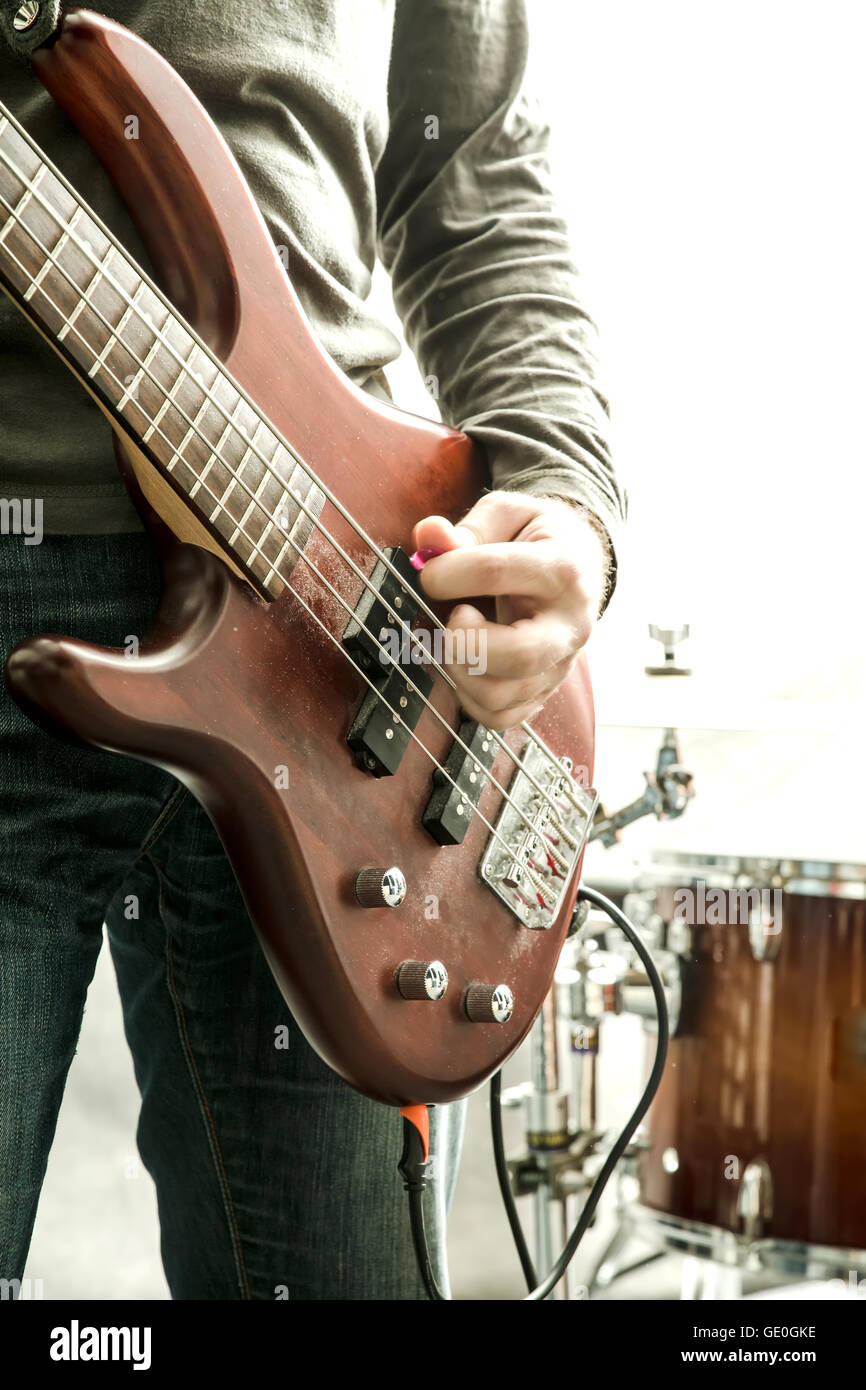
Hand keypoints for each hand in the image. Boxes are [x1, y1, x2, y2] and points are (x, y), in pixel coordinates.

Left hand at [412, 491, 608, 730]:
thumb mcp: (510, 515)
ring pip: (502, 694)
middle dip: (465, 641)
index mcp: (563, 569)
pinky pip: (500, 717)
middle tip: (453, 618)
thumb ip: (470, 528)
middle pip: (519, 655)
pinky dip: (469, 699)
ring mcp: (560, 665)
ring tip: (457, 639)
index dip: (447, 572)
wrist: (581, 566)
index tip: (429, 572)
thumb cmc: (539, 538)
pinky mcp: (545, 692)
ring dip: (460, 670)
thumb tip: (429, 536)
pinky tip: (466, 666)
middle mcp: (570, 625)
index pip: (496, 572)